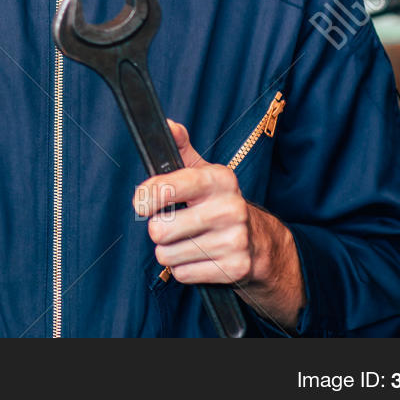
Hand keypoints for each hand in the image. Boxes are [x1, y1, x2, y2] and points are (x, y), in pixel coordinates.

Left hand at [133, 120, 304, 329]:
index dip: (147, 196)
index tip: (140, 202)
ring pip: (167, 254)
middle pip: (160, 229)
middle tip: (171, 225)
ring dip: (169, 252)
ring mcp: (235, 240)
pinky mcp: (234, 268)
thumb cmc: (216, 202)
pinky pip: (182, 274)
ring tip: (187, 241)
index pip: (170, 187)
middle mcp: (230, 209)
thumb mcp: (202, 172)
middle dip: (158, 230)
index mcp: (219, 180)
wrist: (259, 242)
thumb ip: (181, 147)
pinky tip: (199, 258)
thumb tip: (167, 125)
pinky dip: (184, 269)